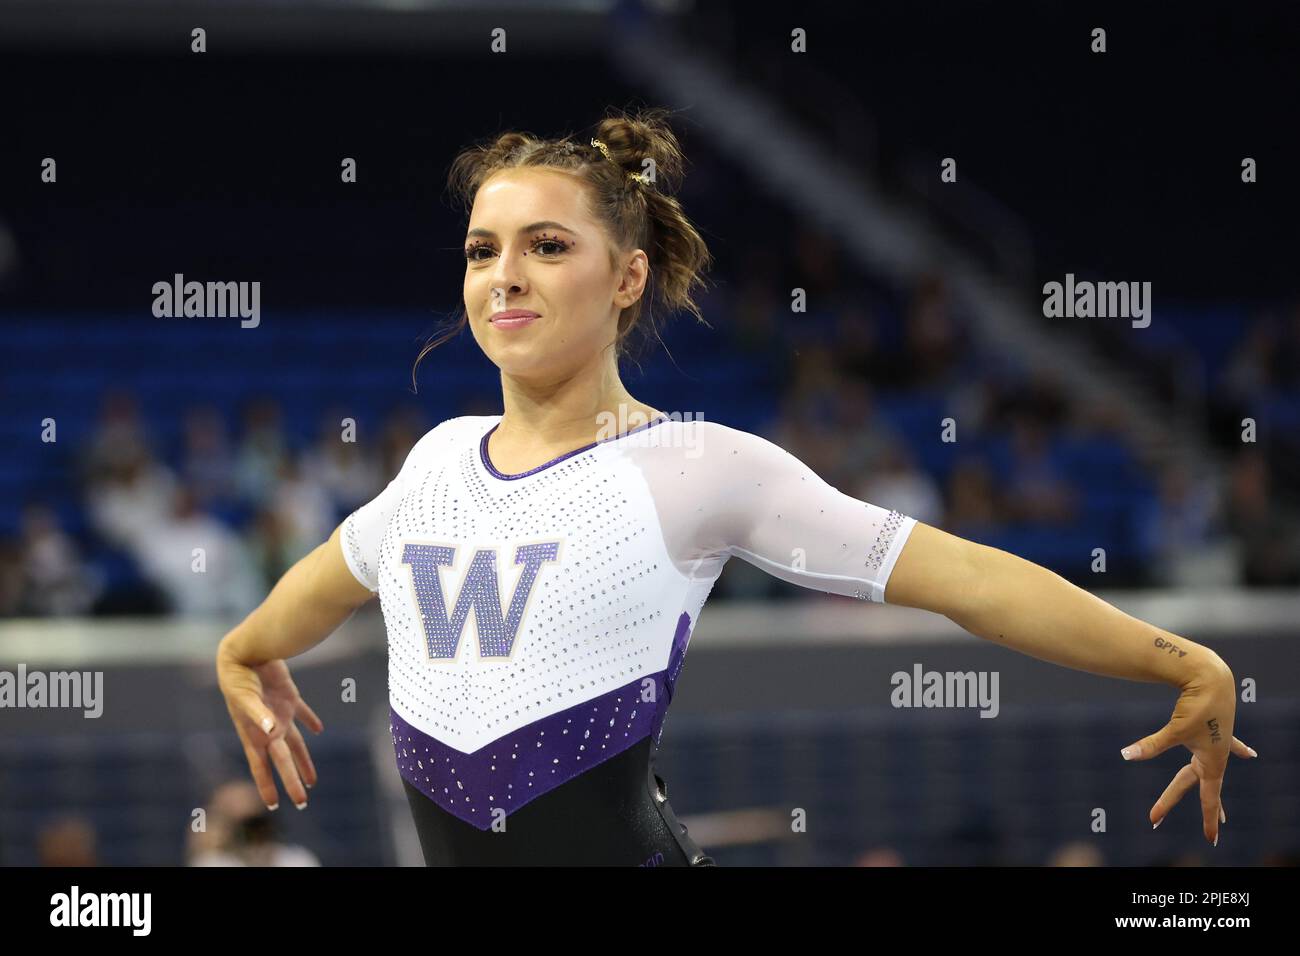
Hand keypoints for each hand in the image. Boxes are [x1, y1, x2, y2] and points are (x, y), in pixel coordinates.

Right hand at [217, 647, 323, 810]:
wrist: (244, 652)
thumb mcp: (246, 698)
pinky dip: (310, 721)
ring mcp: (278, 713)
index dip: (267, 785)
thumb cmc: (239, 678)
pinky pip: (302, 712)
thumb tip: (270, 731)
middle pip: (283, 760)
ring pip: (295, 743)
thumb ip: (259, 714)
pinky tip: (318, 729)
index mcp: (254, 733)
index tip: (272, 806)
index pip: (262, 766)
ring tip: (313, 781)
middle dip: (292, 781)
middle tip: (302, 802)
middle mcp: (267, 728)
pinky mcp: (288, 697)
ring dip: (304, 760)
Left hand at [1120, 658, 1253, 845]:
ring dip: (1211, 786)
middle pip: (1194, 784)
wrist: (1212, 676)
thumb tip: (1124, 755)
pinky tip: (1250, 754)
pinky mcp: (1217, 727)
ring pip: (1211, 769)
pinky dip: (1237, 749)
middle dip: (1172, 800)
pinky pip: (1228, 744)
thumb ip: (1151, 745)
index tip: (1212, 839)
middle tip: (1154, 819)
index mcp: (1212, 762)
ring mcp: (1219, 742)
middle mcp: (1217, 755)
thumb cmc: (1197, 705)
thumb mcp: (1174, 729)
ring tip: (1225, 811)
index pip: (1209, 798)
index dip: (1209, 819)